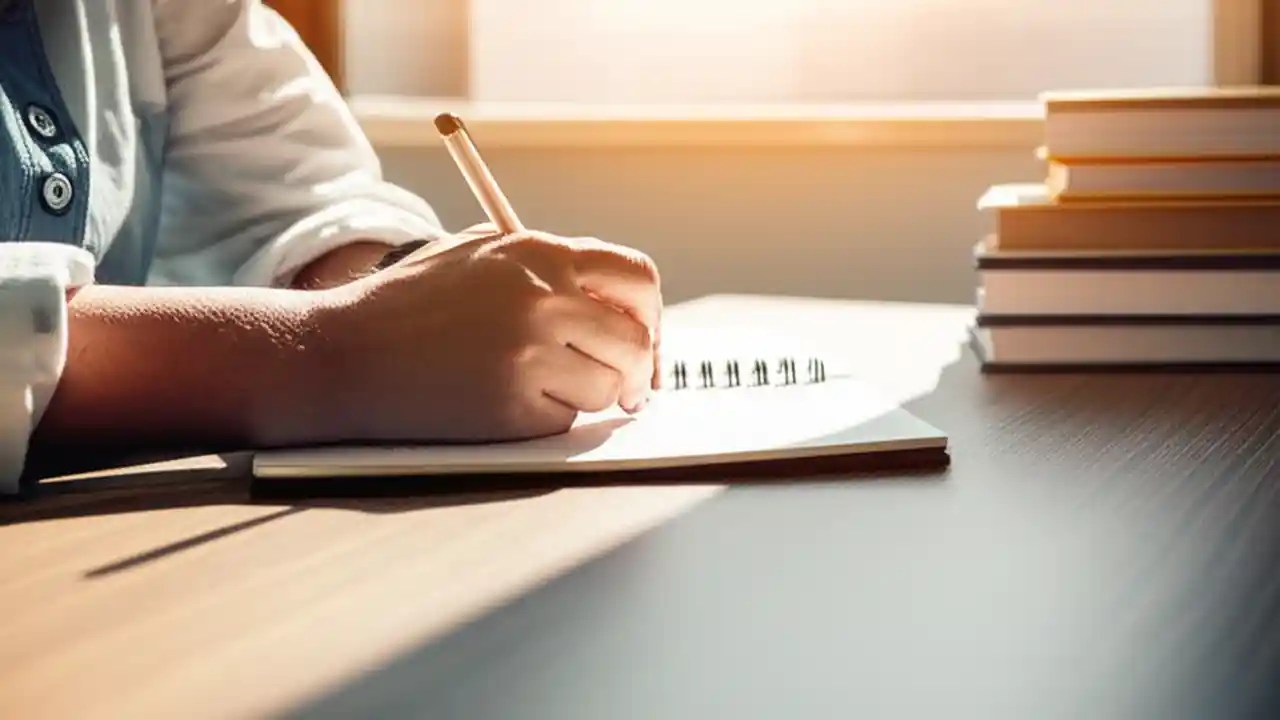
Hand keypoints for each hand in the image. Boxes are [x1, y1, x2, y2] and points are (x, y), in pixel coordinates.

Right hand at [314, 227, 661, 441]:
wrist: (343, 353)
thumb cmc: (408, 305)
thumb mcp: (480, 256)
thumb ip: (549, 269)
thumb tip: (615, 305)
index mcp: (541, 254)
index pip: (637, 280)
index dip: (650, 316)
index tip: (643, 339)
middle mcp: (545, 300)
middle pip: (636, 342)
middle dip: (637, 371)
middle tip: (627, 388)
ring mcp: (530, 356)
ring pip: (606, 388)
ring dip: (589, 396)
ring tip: (538, 385)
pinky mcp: (514, 408)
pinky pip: (565, 419)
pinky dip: (547, 417)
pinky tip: (501, 400)